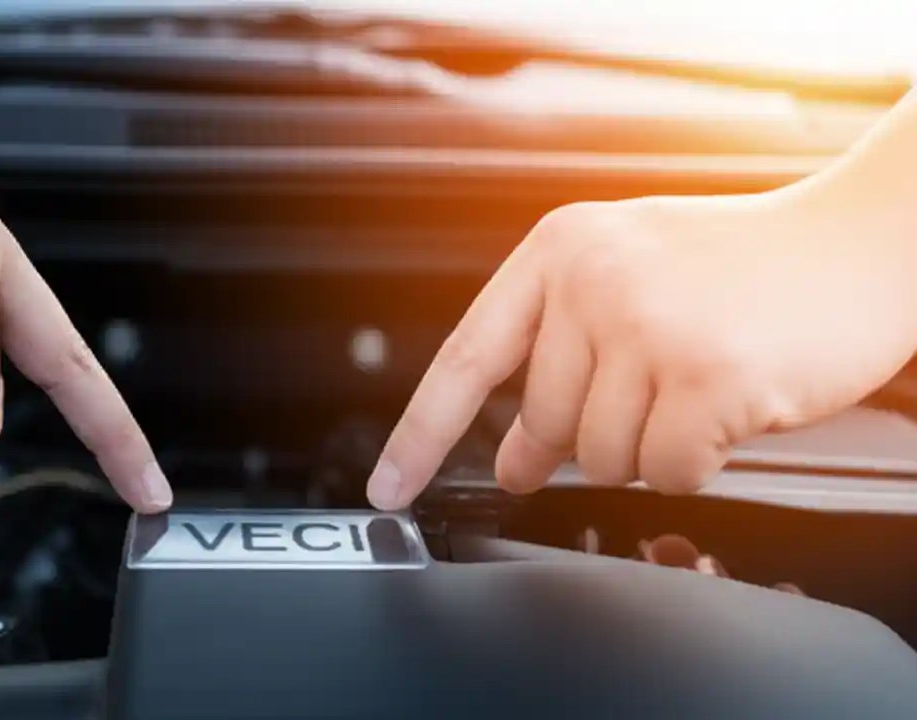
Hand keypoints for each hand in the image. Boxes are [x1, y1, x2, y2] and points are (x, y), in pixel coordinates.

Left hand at [366, 185, 916, 508]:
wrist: (864, 239)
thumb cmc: (746, 266)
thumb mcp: (631, 284)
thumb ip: (560, 358)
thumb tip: (508, 458)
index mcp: (560, 250)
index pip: (466, 357)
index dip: (419, 433)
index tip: (387, 488)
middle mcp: (592, 281)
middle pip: (545, 426)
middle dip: (593, 434)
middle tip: (654, 389)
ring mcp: (647, 327)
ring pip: (603, 458)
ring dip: (651, 444)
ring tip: (698, 381)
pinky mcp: (705, 378)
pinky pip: (669, 472)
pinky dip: (699, 461)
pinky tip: (729, 407)